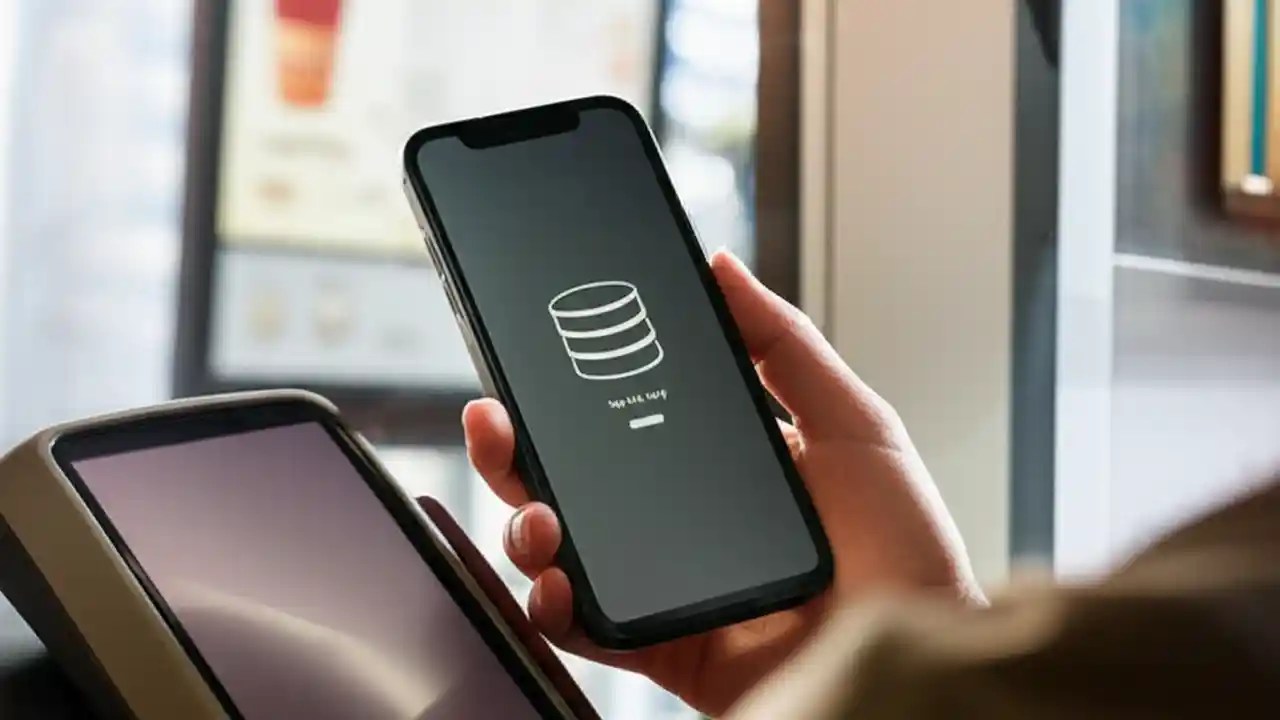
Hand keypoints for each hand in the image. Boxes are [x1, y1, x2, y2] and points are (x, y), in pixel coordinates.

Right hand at [462, 250, 981, 715]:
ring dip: (524, 527)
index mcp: (712, 467)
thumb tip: (721, 268)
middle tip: (495, 423)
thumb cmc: (904, 546)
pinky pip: (583, 629)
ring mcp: (662, 585)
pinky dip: (551, 608)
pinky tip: (556, 582)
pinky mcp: (660, 647)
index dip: (566, 395)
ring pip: (559, 552)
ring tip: (539, 516)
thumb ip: (784, 344)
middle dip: (514, 455)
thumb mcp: (852, 422)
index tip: (529, 360)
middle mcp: (675, 523)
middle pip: (569, 484)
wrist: (923, 650)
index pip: (620, 421)